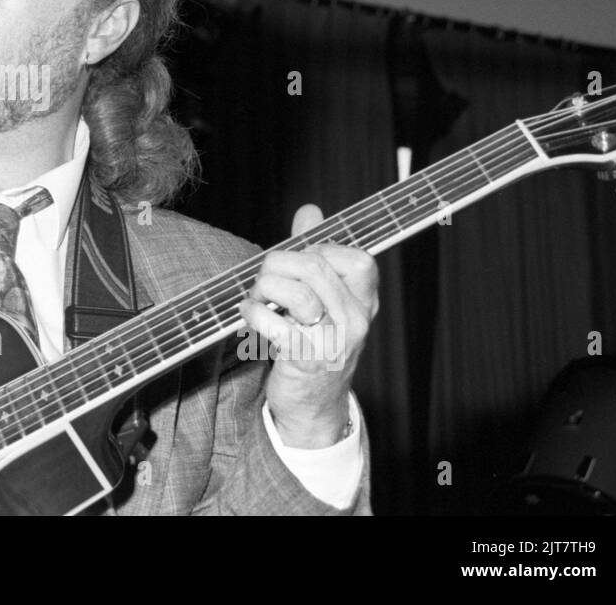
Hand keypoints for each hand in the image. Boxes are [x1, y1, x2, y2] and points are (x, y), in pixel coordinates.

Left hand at [239, 204, 378, 448]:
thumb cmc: (314, 343)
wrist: (313, 405)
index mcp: (364, 302)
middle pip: (314, 265)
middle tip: (265, 281)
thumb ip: (315, 252)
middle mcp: (355, 320)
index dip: (317, 251)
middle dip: (277, 265)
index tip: (298, 265)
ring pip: (294, 290)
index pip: (356, 258)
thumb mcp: (323, 299)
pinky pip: (271, 321)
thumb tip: (311, 210)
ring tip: (258, 300)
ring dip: (263, 289)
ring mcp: (333, 341)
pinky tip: (250, 316)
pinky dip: (251, 313)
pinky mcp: (306, 359)